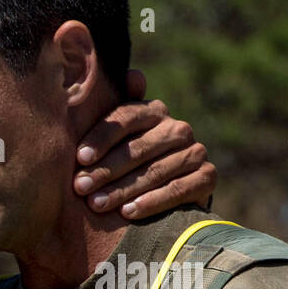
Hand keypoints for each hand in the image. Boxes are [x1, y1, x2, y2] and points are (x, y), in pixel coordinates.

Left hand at [74, 69, 216, 218]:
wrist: (166, 193)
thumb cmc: (130, 163)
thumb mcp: (118, 136)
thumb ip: (115, 111)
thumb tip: (134, 75)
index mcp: (154, 110)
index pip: (126, 118)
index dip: (101, 138)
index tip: (79, 158)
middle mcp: (178, 128)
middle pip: (138, 148)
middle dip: (106, 170)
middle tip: (81, 188)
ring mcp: (196, 152)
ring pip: (155, 171)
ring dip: (123, 190)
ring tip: (97, 204)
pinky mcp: (207, 177)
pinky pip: (178, 190)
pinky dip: (153, 202)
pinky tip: (129, 212)